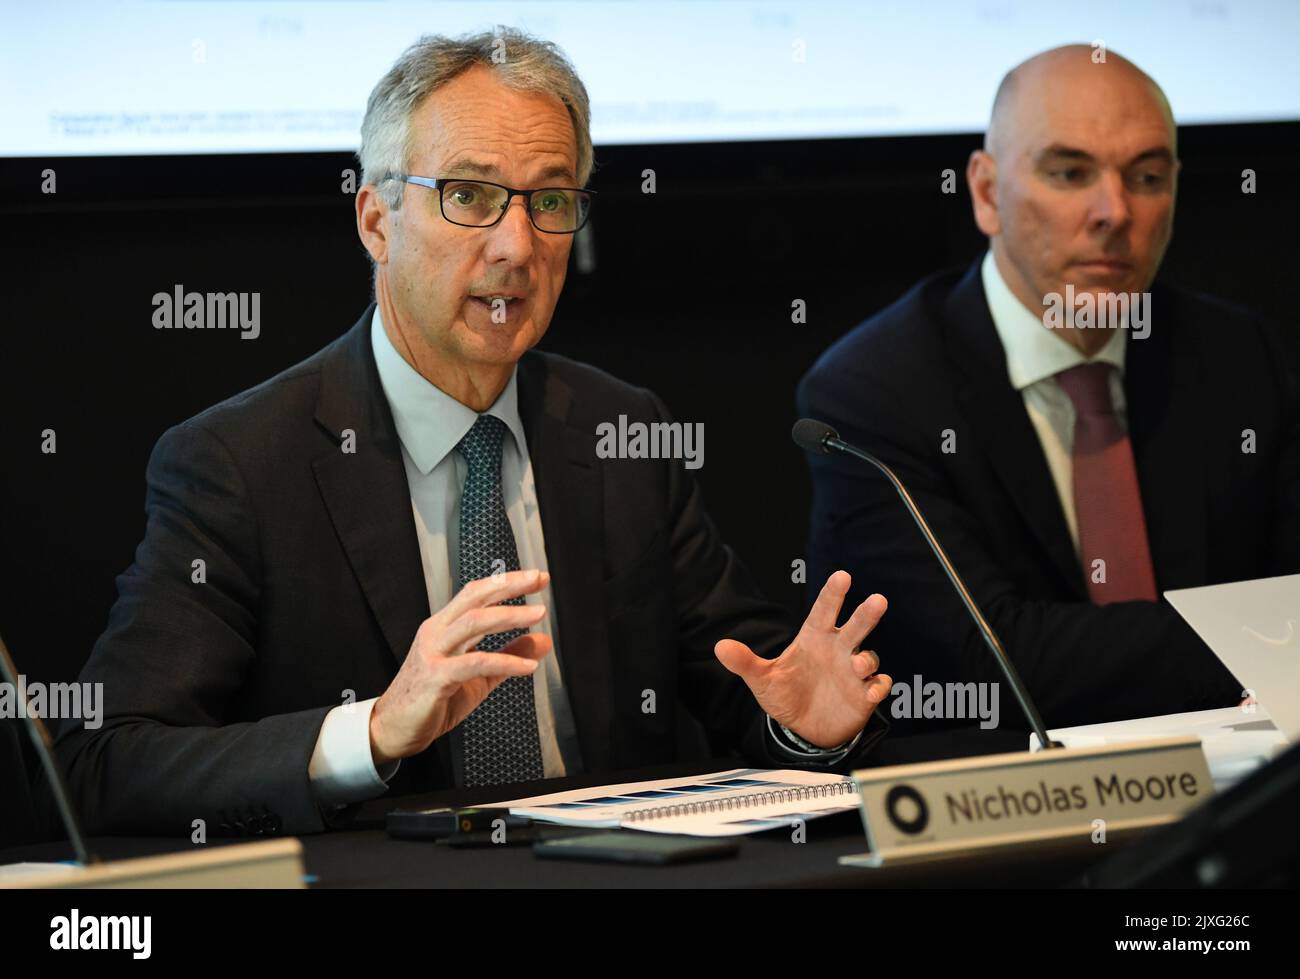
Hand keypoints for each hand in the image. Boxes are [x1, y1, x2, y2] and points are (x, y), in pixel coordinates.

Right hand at [369, 569, 552, 765]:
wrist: (394, 729)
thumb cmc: (431, 700)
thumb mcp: (479, 674)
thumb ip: (509, 654)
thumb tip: (543, 640)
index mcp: (444, 627)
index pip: (476, 594)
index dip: (506, 582)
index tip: (536, 577)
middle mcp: (437, 633)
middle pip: (475, 598)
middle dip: (509, 585)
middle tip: (539, 579)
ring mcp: (434, 653)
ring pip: (474, 622)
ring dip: (510, 615)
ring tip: (538, 614)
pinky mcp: (435, 677)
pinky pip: (475, 663)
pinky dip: (505, 662)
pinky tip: (528, 666)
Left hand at [714, 570, 891, 748]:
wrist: (803, 730)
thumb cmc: (785, 695)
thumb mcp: (762, 680)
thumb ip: (745, 662)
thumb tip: (720, 647)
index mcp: (814, 638)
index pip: (824, 610)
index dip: (833, 593)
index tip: (842, 576)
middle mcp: (837, 650)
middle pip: (856, 626)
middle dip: (867, 613)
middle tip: (878, 600)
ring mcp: (853, 672)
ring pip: (869, 656)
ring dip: (866, 659)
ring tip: (857, 664)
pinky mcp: (864, 694)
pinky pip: (878, 685)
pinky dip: (878, 687)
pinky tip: (871, 692)